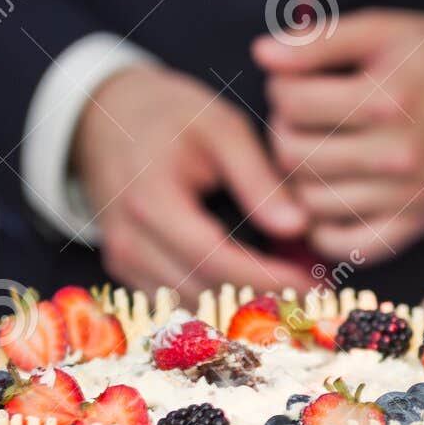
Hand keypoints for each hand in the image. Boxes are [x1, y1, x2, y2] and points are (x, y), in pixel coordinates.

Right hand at [73, 63, 311, 291]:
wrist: (107, 118)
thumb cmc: (172, 118)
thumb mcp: (222, 129)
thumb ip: (259, 179)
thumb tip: (299, 228)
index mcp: (152, 199)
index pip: (217, 259)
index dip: (269, 279)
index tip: (315, 283)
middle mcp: (130, 239)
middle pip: (205, 290)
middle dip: (264, 298)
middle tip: (316, 294)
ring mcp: (123, 259)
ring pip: (192, 304)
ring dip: (242, 307)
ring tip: (293, 293)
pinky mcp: (126, 270)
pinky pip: (176, 300)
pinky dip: (217, 301)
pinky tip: (256, 290)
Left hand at [252, 10, 423, 260]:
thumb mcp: (383, 30)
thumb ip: (318, 41)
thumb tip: (261, 54)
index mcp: (390, 99)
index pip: (291, 103)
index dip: (280, 88)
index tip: (296, 82)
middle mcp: (400, 155)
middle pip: (292, 155)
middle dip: (283, 131)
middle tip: (301, 118)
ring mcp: (407, 198)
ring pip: (309, 201)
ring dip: (298, 178)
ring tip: (316, 150)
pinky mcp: (413, 227)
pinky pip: (345, 245)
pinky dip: (323, 228)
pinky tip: (330, 195)